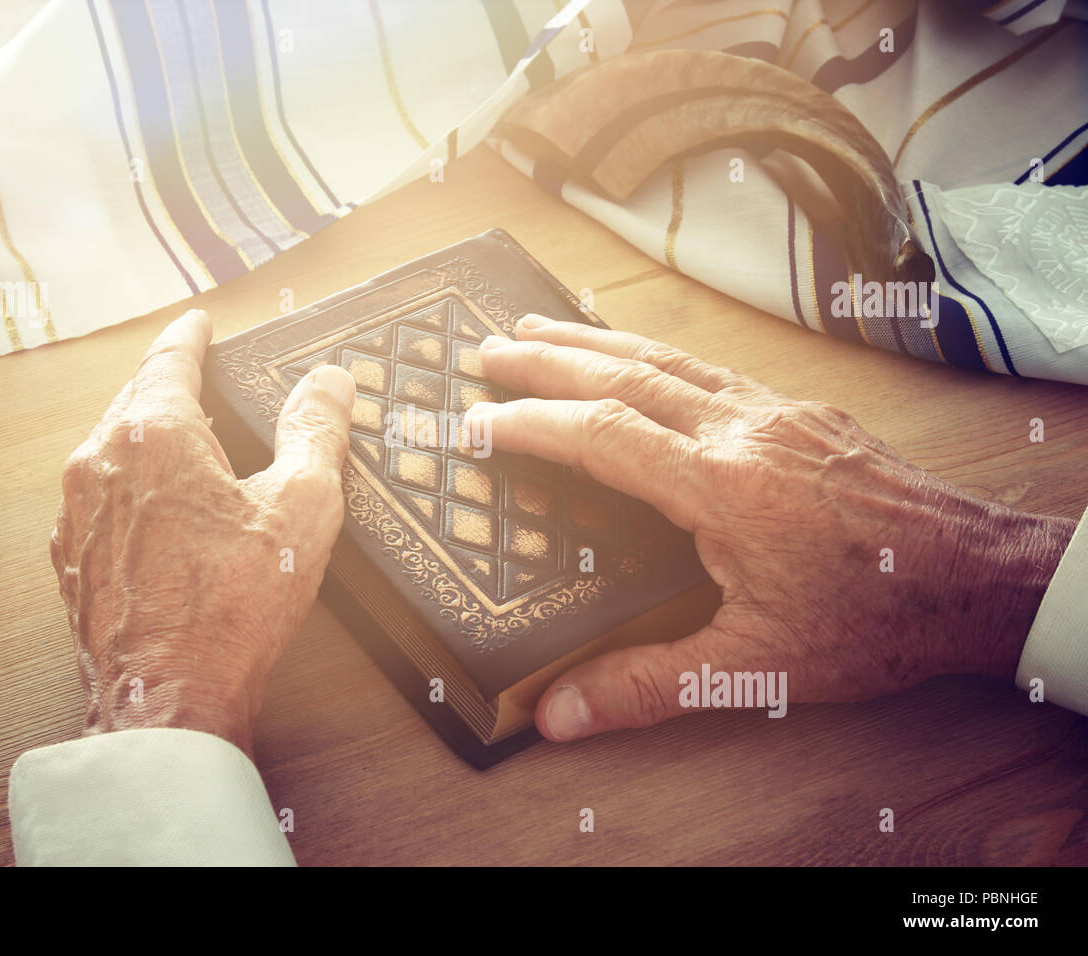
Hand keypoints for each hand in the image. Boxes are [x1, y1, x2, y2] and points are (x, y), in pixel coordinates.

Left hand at [50, 309, 355, 756]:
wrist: (167, 698)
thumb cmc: (233, 607)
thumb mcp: (302, 506)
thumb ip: (316, 431)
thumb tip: (330, 383)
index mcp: (152, 433)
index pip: (170, 359)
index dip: (191, 337)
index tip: (198, 323)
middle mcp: (99, 462)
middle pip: (133, 398)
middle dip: (165, 381)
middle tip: (192, 372)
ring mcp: (75, 513)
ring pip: (110, 447)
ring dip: (143, 433)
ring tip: (179, 438)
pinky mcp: (71, 560)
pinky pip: (98, 498)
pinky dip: (128, 485)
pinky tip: (157, 510)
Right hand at [470, 314, 1074, 741]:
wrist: (979, 577)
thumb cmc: (877, 618)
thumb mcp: (757, 666)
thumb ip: (651, 684)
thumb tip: (561, 713)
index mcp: (723, 485)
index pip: (603, 434)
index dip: (531, 424)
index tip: (478, 422)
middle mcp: (744, 430)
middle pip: (624, 374)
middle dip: (546, 359)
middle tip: (485, 350)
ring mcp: (774, 411)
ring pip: (666, 358)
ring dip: (594, 340)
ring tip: (538, 327)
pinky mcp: (798, 412)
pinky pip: (707, 365)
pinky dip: (651, 351)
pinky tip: (636, 353)